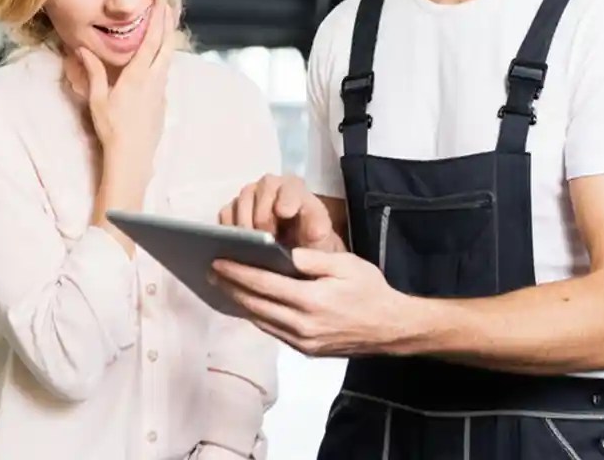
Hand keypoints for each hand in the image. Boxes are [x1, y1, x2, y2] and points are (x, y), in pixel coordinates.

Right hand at [68, 3, 174, 154]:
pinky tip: (158, 60)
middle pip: (166, 46)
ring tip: (166, 27)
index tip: (160, 4)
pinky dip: (164, 61)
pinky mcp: (163, 102)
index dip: (157, 21)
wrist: (133, 156)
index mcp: (137, 76)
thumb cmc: (112, 128)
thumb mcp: (98, 99)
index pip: (151, 42)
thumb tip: (81, 49)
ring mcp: (161, 91)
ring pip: (168, 60)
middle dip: (167, 25)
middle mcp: (154, 80)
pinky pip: (165, 75)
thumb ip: (93, 72)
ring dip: (167, 42)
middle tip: (168, 7)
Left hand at [210, 249, 412, 356]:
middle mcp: (303, 325)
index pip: (264, 284)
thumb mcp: (346, 264)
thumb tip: (281, 254)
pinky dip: (257, 316)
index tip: (218, 261)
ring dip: (240, 302)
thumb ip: (312, 259)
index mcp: (312, 300)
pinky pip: (273, 331)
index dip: (238, 272)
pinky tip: (249, 303)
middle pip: (255, 304)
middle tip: (211, 271)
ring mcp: (303, 341)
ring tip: (224, 285)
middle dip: (231, 287)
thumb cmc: (371, 291)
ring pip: (261, 320)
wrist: (391, 328)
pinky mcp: (305, 350)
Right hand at [220, 174, 339, 250]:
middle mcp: (270, 186)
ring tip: (254, 246)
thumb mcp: (319, 236)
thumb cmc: (307, 238)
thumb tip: (314, 232)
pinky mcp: (232, 210)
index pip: (289, 187)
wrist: (294, 248)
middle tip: (268, 239)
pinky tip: (238, 245)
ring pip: (241, 202)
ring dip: (246, 225)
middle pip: (261, 191)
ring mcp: (248, 196)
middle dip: (263, 217)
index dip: (286, 198)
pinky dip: (230, 230)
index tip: (284, 213)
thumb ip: (318, 230)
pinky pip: (225, 215)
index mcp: (294, 187)